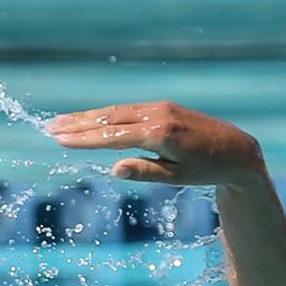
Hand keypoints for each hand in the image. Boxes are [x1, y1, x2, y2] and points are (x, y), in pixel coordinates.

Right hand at [42, 101, 264, 188]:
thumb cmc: (207, 170)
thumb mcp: (177, 177)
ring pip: (117, 111)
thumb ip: (145, 171)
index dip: (85, 138)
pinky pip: (129, 110)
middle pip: (110, 118)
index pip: (114, 136)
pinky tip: (92, 120)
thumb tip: (114, 168)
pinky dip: (107, 115)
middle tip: (49, 128)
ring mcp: (160, 108)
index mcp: (160, 134)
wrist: (236, 150)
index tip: (60, 140)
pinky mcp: (163, 107)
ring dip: (88, 117)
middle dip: (78, 123)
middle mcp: (158, 115)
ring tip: (62, 122)